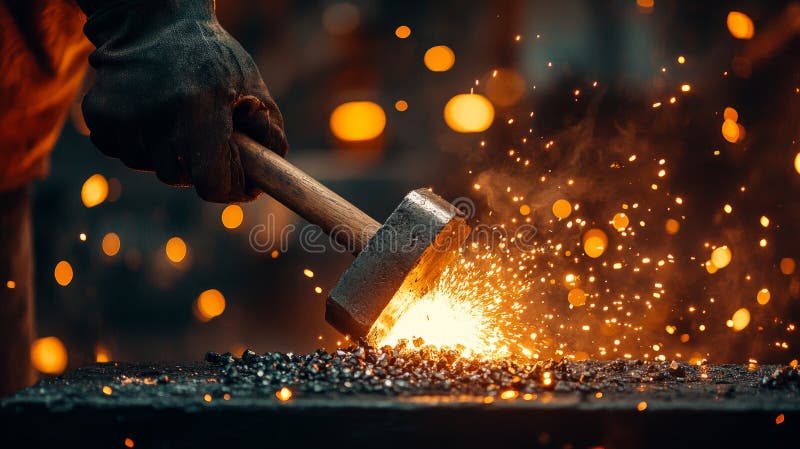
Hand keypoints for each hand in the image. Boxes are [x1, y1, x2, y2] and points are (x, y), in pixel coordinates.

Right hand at [79, 0, 287, 201]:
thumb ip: (269, 134)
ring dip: (168, 152)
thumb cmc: (211, 56)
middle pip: (178, 177)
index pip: (211, 182)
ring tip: (178, 116)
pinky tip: (151, 111)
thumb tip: (265, 176)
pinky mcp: (98, 116)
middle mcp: (156, 118)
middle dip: (199, 165)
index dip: (230, 186)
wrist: (152, 19)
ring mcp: (122, 119)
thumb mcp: (252, 87)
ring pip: (150, 166)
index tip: (242, 180)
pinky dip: (140, 142)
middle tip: (208, 136)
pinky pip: (123, 152)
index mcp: (199, 111)